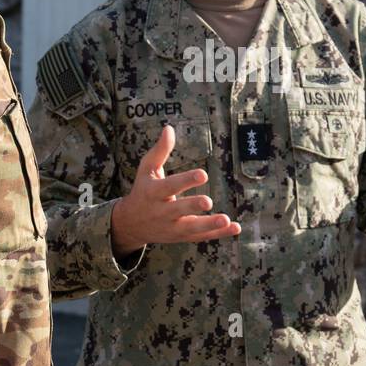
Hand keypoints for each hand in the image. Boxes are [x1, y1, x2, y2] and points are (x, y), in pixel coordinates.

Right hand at [111, 124, 240, 254]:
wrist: (130, 224)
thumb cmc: (143, 190)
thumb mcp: (146, 169)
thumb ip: (160, 151)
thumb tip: (169, 128)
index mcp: (153, 193)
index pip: (170, 186)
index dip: (185, 181)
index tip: (203, 174)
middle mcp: (162, 212)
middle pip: (178, 210)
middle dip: (193, 206)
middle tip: (208, 201)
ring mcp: (172, 227)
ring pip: (191, 228)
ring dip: (209, 225)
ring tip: (226, 220)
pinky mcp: (182, 237)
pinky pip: (201, 236)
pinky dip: (218, 234)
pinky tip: (235, 227)